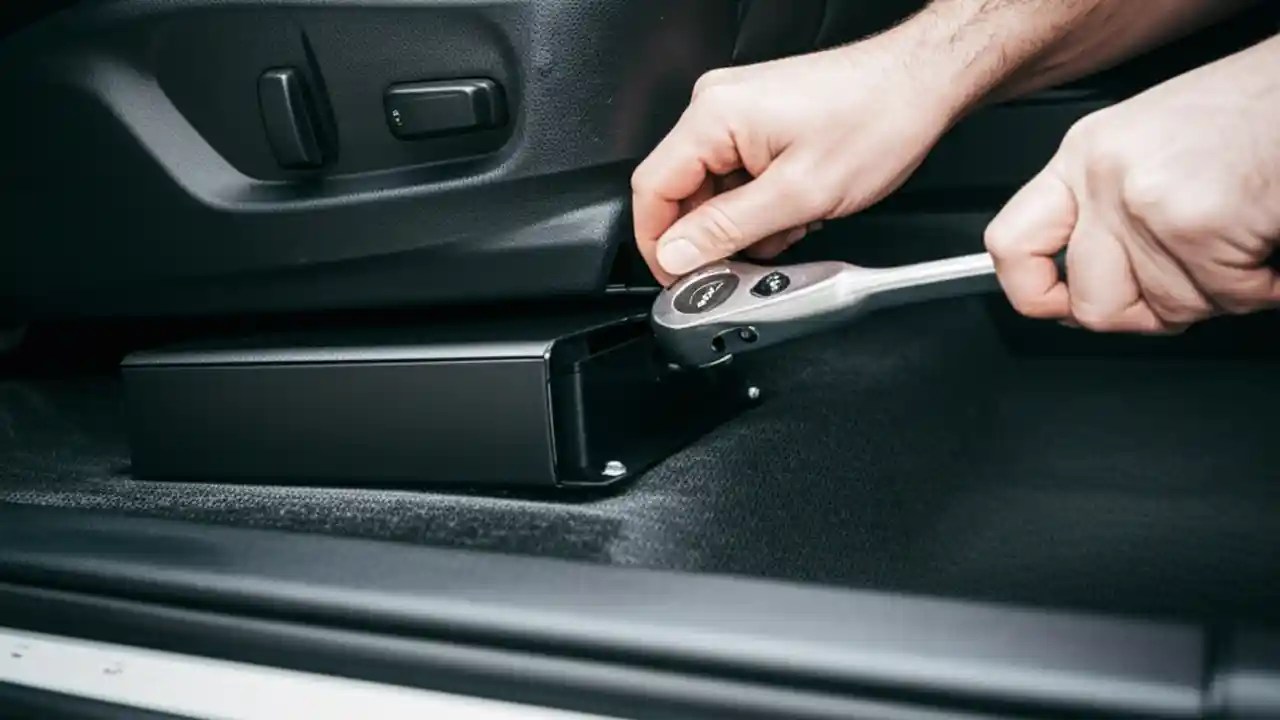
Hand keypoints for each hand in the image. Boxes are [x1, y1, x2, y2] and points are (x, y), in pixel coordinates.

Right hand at [631, 32, 972, 285]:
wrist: (922, 83)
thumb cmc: (878, 119)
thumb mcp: (799, 194)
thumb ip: (728, 228)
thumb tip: (677, 255)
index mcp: (714, 116)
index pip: (651, 189)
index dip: (658, 245)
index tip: (680, 280)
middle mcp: (716, 105)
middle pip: (679, 191)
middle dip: (712, 236)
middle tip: (748, 264)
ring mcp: (736, 110)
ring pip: (711, 188)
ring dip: (743, 222)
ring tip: (793, 224)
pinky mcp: (757, 119)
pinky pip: (735, 173)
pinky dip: (759, 202)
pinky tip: (796, 208)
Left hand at [985, 37, 1279, 332]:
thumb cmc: (1253, 114)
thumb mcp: (1152, 153)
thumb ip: (1110, 217)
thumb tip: (1079, 293)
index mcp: (1084, 156)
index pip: (1011, 245)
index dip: (1033, 294)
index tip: (1058, 306)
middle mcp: (1103, 176)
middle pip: (1094, 305)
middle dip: (1154, 312)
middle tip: (1195, 279)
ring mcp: (1145, 201)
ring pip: (1170, 309)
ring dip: (1223, 290)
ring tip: (1242, 238)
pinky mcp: (1197, 223)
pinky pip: (1227, 298)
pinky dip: (1263, 286)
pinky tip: (1266, 243)